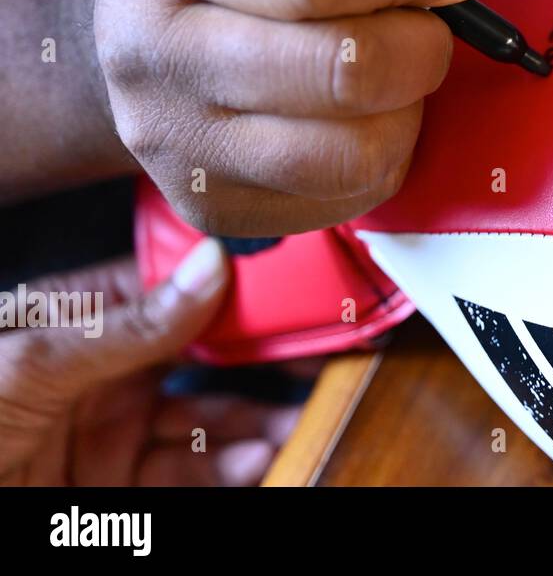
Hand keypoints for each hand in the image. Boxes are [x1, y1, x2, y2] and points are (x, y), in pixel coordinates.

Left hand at [0, 240, 296, 484]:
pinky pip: (191, 470)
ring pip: (210, 417)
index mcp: (84, 319)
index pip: (177, 290)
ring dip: (260, 420)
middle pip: (208, 355)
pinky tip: (258, 456)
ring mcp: (117, 427)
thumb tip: (211, 266)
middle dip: (266, 358)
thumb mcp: (36, 361)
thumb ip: (130, 322)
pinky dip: (233, 465)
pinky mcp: (119, 481)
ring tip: (297, 421)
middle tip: (321, 356)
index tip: (295, 291)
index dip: (238, 288)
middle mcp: (108, 368)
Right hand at [88, 0, 488, 234]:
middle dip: (423, 41)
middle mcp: (152, 52)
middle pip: (345, 68)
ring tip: (394, 64)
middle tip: (426, 21)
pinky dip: (389, 148)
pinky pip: (353, 192)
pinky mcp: (216, 206)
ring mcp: (178, 143)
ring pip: (357, 148)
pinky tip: (365, 109)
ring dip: (410, 102)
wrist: (147, 20)